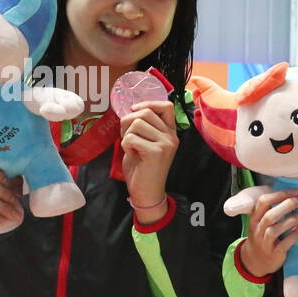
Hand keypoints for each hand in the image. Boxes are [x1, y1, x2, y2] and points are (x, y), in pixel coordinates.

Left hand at [120, 98, 178, 222]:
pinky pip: (131, 137)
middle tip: (128, 138)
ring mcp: (165, 144)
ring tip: (132, 148)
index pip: (166, 106)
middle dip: (128, 122)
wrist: (146, 192)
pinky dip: (126, 145)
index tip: (135, 112)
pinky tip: (133, 155)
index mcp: (170, 132)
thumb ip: (143, 127)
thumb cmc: (142, 168)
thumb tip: (131, 110)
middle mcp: (171, 136)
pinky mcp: (156, 152)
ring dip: (126, 135)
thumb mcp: (145, 142)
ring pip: (136, 123)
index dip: (148, 104)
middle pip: (145, 112)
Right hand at [238, 189, 297, 278]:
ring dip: (290, 221)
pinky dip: (293, 236)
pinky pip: (283, 244)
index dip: (279, 194)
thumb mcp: (261, 222)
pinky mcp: (274, 253)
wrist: (256, 260)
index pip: (263, 202)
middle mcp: (257, 230)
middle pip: (269, 216)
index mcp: (254, 218)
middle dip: (286, 206)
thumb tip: (295, 196)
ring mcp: (264, 243)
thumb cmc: (263, 236)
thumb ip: (272, 210)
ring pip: (274, 230)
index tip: (295, 192)